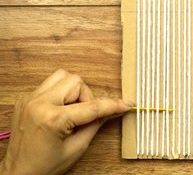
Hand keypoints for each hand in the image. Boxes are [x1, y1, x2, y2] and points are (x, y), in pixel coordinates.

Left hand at [0, 69, 130, 174]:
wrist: (18, 172)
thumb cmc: (44, 166)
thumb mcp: (77, 147)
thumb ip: (96, 124)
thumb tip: (112, 111)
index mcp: (53, 119)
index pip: (92, 106)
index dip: (112, 105)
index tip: (125, 104)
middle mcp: (39, 104)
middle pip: (76, 81)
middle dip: (87, 96)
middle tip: (86, 115)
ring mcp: (30, 99)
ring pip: (62, 76)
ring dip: (74, 91)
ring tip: (73, 110)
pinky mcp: (26, 99)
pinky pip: (50, 84)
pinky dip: (61, 93)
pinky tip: (62, 109)